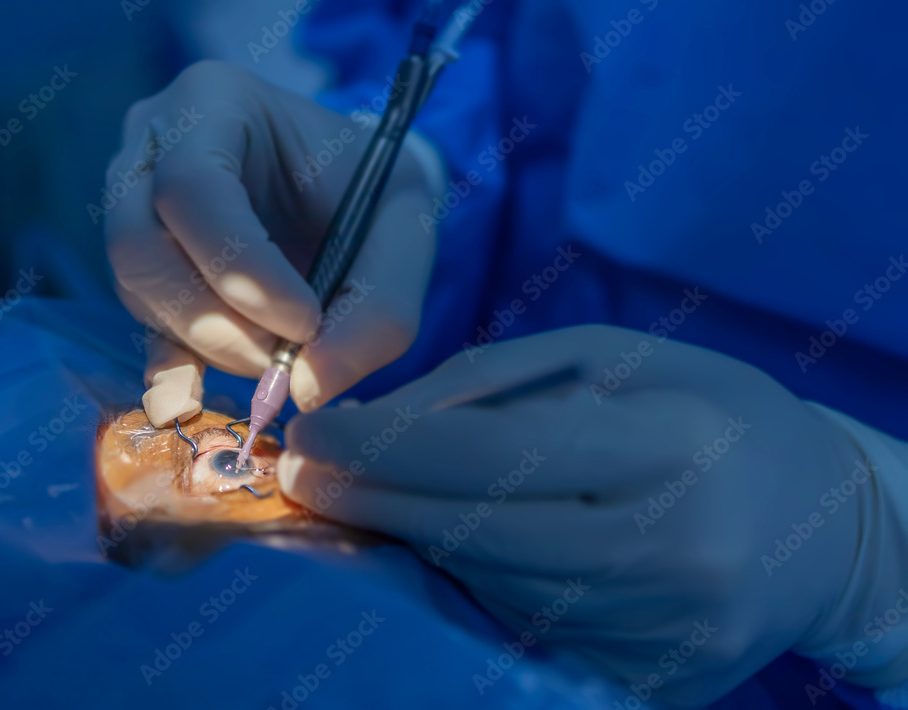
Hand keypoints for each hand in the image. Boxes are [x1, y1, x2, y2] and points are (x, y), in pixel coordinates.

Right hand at [104, 61, 436, 425]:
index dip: (241, 268)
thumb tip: (305, 389)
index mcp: (213, 103)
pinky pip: (138, 322)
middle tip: (285, 361)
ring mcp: (131, 205)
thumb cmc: (371, 191)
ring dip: (206, 343)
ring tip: (277, 362)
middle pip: (141, 245)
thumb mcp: (402, 228)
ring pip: (138, 288)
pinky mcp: (140, 267)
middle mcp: (152, 147)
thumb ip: (377, 307)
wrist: (346, 190)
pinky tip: (195, 399)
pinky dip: (172, 368)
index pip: (193, 186)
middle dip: (217, 320)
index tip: (306, 322)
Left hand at [276, 325, 906, 706]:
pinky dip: (463, 582)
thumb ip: (494, 381)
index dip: (385, 447)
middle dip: (371, 500)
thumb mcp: (616, 358)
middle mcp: (666, 554)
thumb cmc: (714, 415)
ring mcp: (656, 633)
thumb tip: (380, 421)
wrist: (822, 529)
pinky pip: (521, 626)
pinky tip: (433, 544)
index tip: (312, 435)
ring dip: (409, 540)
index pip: (492, 455)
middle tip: (304, 473)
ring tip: (361, 499)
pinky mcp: (646, 680)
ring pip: (487, 584)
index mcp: (670, 449)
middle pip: (473, 533)